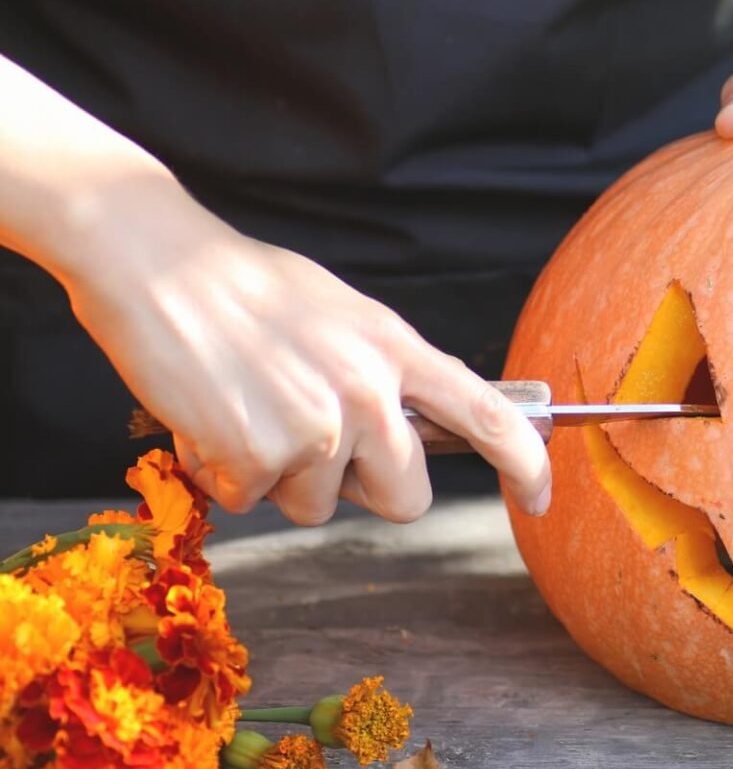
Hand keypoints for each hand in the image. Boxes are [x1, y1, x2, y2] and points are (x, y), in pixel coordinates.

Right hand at [60, 178, 552, 524]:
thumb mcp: (343, 317)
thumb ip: (386, 372)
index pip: (489, 417)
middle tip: (311, 440)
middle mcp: (369, 393)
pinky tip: (209, 416)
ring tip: (248, 406)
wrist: (154, 262)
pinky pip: (253, 500)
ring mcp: (316, 428)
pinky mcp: (257, 457)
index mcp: (397, 350)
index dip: (526, 465)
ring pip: (319, 506)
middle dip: (364, 488)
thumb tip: (417, 427)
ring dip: (281, 477)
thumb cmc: (244, 287)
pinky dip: (225, 472)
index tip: (541, 499)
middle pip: (406, 498)